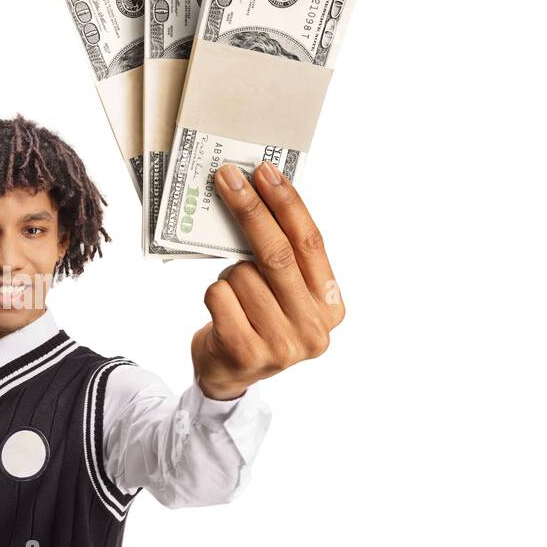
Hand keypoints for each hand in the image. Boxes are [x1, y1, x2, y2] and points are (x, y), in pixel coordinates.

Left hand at [191, 159, 343, 399]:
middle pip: (277, 254)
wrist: (228, 375)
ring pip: (242, 275)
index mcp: (331, 305)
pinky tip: (222, 311)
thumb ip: (284, 258)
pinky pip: (219, 296)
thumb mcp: (283, 292)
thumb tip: (258, 194)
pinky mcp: (246, 353)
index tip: (265, 171)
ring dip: (229, 273)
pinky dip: (214, 294)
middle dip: (250, 210)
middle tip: (227, 178)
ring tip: (235, 295)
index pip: (310, 243)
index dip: (287, 203)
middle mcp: (313, 328)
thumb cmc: (256, 319)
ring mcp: (281, 345)